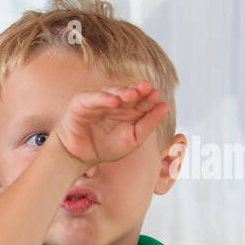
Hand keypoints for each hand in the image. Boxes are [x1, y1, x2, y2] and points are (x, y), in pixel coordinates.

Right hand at [54, 80, 168, 169]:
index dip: (149, 98)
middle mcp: (115, 103)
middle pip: (129, 93)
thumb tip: (165, 106)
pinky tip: (114, 101)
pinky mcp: (83, 102)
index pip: (142, 101)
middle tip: (146, 88)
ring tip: (131, 94)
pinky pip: (95, 97)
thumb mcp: (132, 139)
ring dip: (122, 92)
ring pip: (113, 92)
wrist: (79, 157)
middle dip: (138, 90)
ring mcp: (99, 101)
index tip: (156, 96)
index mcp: (129, 111)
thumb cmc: (105, 148)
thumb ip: (148, 124)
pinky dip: (104, 98)